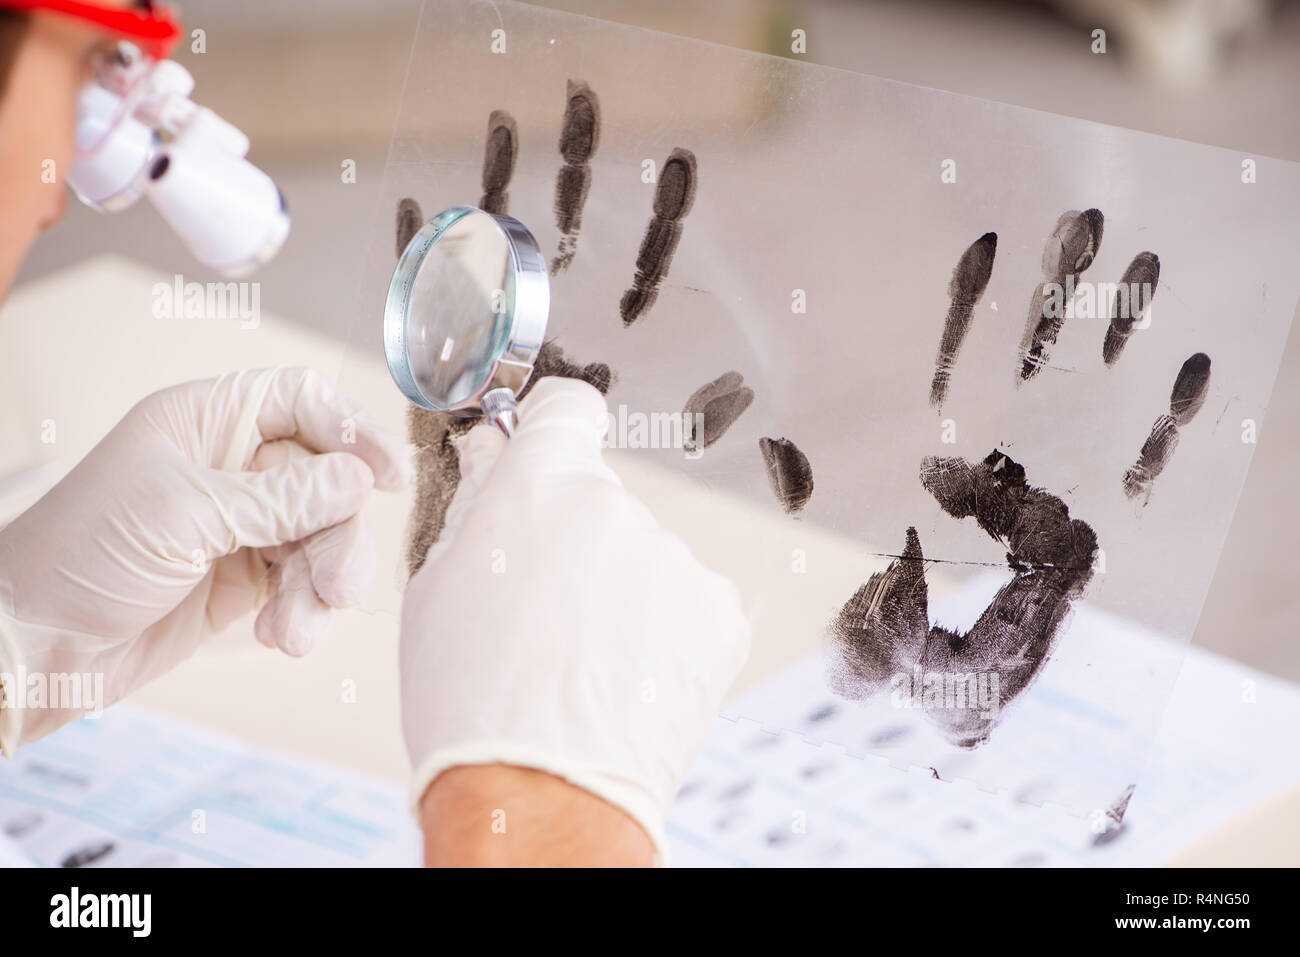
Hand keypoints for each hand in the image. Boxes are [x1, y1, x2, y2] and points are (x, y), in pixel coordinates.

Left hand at [0, 367, 408, 751]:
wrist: (36, 647)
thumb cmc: (84, 555)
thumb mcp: (188, 515)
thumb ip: (283, 499)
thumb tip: (359, 481)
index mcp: (207, 421)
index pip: (302, 402)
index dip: (351, 432)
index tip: (387, 477)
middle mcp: (230, 466)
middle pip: (326, 480)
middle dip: (337, 536)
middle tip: (339, 587)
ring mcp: (239, 524)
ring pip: (321, 538)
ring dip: (320, 586)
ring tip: (298, 631)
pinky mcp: (242, 579)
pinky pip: (301, 585)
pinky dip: (301, 613)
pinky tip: (278, 637)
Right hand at [400, 377, 750, 862]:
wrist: (539, 799)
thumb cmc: (473, 706)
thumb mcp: (436, 589)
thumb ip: (478, 505)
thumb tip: (497, 452)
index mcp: (539, 487)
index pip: (568, 409)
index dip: (554, 429)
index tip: (551, 448)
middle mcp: (616, 508)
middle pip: (601, 503)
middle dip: (577, 541)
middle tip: (546, 614)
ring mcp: (676, 561)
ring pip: (645, 559)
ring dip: (623, 593)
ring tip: (584, 664)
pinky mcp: (720, 614)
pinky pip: (687, 603)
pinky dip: (665, 634)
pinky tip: (627, 679)